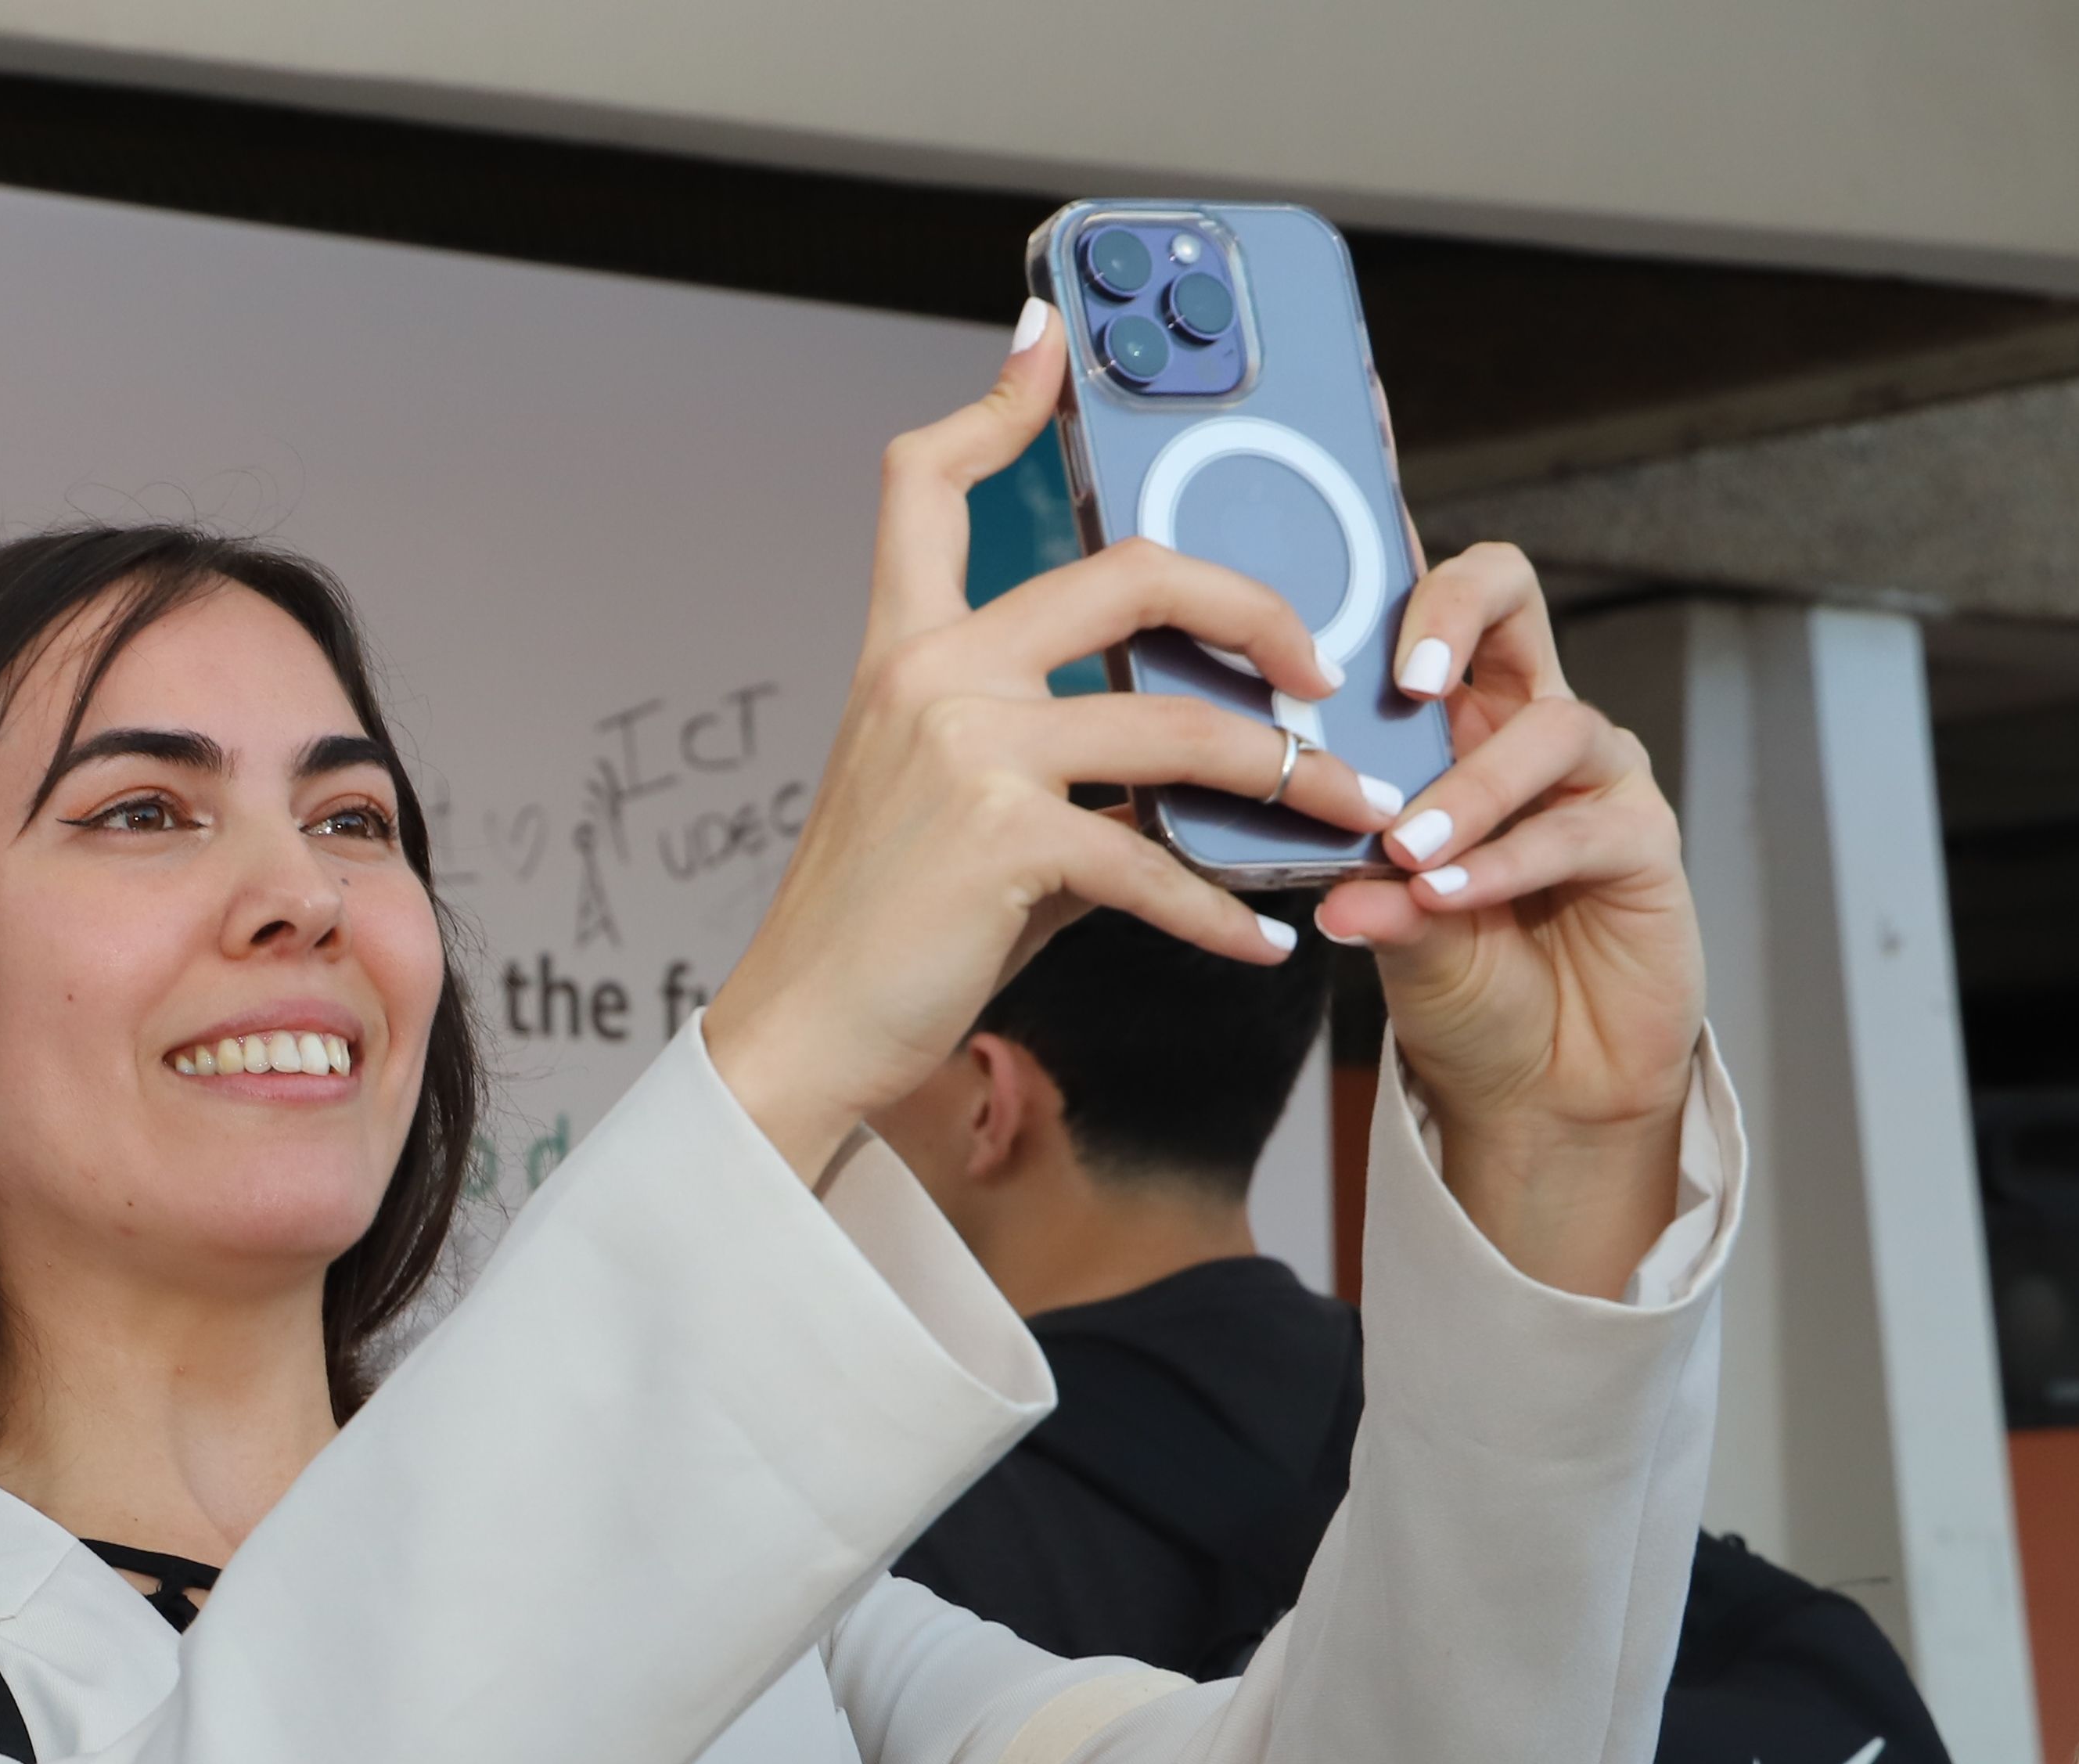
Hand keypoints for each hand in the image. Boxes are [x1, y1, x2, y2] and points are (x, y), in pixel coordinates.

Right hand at [700, 305, 1388, 1181]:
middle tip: (1317, 665)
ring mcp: (966, 750)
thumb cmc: (883, 925)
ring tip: (1346, 812)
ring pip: (1181, 722)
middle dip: (1259, 608)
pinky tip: (1263, 941)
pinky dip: (1226, 912)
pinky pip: (1157, 859)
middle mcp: (931, 674)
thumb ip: (1055, 754)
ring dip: (1290, 775)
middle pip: (1129, 570)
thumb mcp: (953, 804)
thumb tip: (1185, 768)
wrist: (806, 1029)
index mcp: (906, 649)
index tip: (1050, 346)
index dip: (995, 404)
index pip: (926, 485)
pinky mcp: (1003, 839)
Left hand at [1314, 547, 1704, 1298]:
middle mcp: (1520, 728)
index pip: (1425, 617)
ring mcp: (1591, 777)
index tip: (1324, 649)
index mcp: (1448, 727)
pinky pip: (1582, 827)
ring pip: (1550, 727)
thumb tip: (1331, 883)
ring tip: (1408, 852)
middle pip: (1511, 597)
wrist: (1538, 1083)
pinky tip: (1453, 894)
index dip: (1386, 602)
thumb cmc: (1460, 988)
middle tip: (1407, 687)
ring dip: (1470, 791)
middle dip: (1455, 612)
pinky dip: (1508, 860)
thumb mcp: (1389, 934)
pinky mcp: (1642, 839)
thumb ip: (1367, 890)